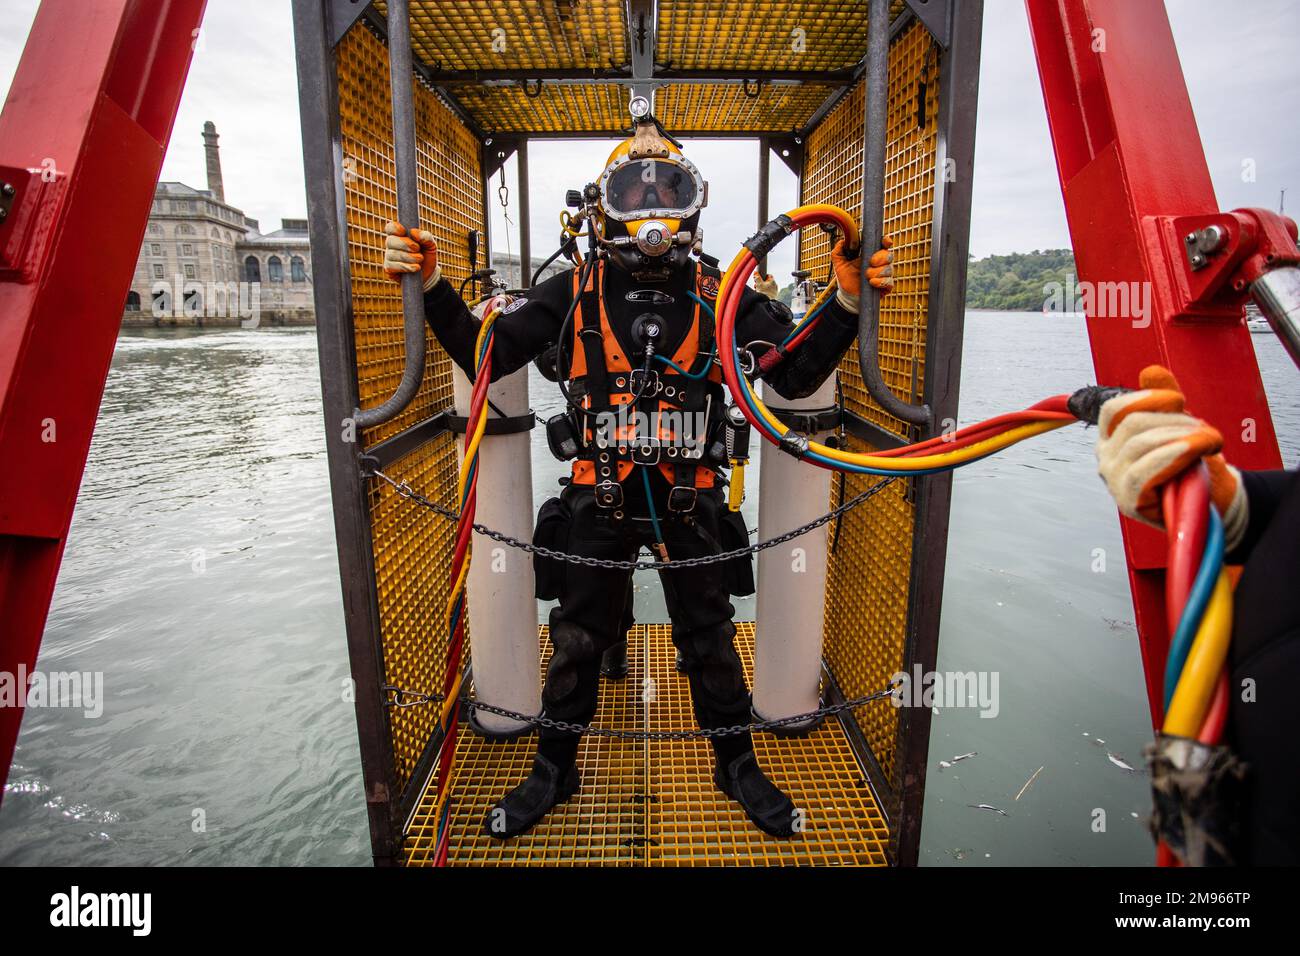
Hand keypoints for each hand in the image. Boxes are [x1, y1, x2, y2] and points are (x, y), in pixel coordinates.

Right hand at [383, 221, 439, 289]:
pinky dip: (405, 267)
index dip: (394, 228)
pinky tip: (415, 268)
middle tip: (417, 248)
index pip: (390, 228)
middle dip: (404, 244)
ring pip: (392, 254)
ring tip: (420, 259)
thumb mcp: (431, 245)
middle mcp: (392, 245)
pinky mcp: (389, 269)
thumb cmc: (427, 256)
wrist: (429, 274)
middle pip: (390, 241)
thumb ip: (425, 236)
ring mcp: (389, 257)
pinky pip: (391, 266)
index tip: (404, 232)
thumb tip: (413, 232)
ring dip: (409, 257)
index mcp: (400, 235)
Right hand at [753, 273, 778, 298]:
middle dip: (761, 283)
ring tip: (758, 291)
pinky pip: (768, 293)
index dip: (763, 276)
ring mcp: (775, 291)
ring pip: (767, 287)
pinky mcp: (774, 296)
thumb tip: (756, 273)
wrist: (767, 303)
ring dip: (762, 288)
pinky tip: (761, 295)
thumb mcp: (759, 283)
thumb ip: (757, 277)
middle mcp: (775, 285)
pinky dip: (765, 293)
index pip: (768, 275)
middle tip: (757, 286)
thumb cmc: (764, 293)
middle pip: (767, 282)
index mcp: (772, 281)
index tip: (759, 278)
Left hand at [831, 236, 892, 310]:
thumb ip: (839, 250)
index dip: (886, 241)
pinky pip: (889, 282)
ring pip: (889, 268)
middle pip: (889, 255)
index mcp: (871, 253)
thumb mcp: (839, 262)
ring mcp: (884, 274)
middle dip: (881, 257)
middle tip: (871, 262)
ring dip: (877, 272)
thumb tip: (842, 241)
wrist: (847, 294)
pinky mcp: (886, 286)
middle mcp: (880, 263)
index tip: (885, 242)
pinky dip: (880, 281)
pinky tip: (871, 282)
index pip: (883, 244)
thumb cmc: (846, 276)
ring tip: (866, 275)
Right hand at [1096, 365, 1244, 544]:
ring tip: (1211, 442)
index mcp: (1111, 438)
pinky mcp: (1127, 500)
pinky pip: (1144, 470)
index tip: (1179, 400)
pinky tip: (1192, 451)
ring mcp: (1114, 480)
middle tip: (1207, 429)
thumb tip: (1151, 371)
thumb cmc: (1190, 464)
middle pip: (1133, 424)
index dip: (1146, 399)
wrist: (1208, 503)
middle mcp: (1105, 458)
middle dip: (1176, 421)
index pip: (1115, 409)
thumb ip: (1164, 401)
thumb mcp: (1178, 427)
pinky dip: (1171, 456)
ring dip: (1183, 437)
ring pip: (1142, 444)